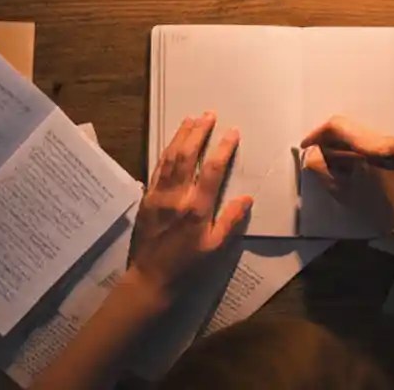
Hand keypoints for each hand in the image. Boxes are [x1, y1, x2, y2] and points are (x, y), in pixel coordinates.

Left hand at [129, 112, 251, 300]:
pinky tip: (173, 143)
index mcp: (196, 208)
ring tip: (191, 120)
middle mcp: (176, 196)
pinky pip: (157, 168)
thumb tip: (247, 198)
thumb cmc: (187, 265)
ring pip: (169, 157)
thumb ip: (230, 220)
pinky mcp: (146, 198)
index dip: (223, 148)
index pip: (212, 170)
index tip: (232, 132)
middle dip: (199, 133)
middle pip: (187, 156)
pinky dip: (166, 152)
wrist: (150, 278)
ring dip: (181, 136)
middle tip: (208, 115)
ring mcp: (158, 195)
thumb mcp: (215, 247)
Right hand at [300, 116, 393, 233]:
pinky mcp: (391, 145)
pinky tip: (344, 161)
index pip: (338, 126)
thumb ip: (321, 168)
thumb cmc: (375, 209)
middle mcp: (382, 139)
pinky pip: (363, 138)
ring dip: (337, 141)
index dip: (317, 133)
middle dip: (326, 137)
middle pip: (345, 125)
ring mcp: (389, 140)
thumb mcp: (341, 191)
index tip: (306, 146)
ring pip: (353, 130)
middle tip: (315, 153)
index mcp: (371, 149)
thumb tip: (312, 151)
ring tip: (329, 160)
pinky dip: (349, 145)